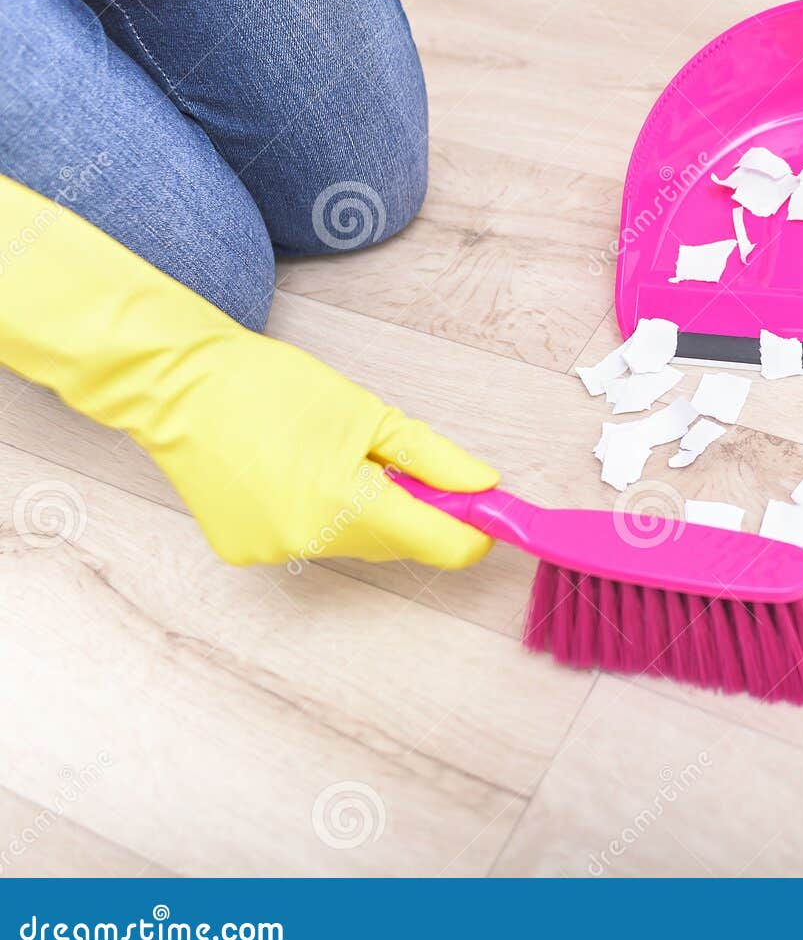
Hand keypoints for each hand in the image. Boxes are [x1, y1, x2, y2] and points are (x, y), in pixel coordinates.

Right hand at [0, 174, 496, 569]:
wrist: (179, 387)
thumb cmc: (273, 388)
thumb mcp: (369, 413)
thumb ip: (434, 459)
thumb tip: (486, 488)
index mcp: (346, 502)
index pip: (439, 545)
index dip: (472, 531)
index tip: (487, 512)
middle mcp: (310, 539)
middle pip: (397, 544)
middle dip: (415, 512)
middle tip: (399, 462)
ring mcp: (273, 551)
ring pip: (353, 543)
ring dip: (365, 513)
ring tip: (330, 458)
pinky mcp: (245, 552)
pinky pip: (309, 541)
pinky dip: (318, 516)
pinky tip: (291, 475)